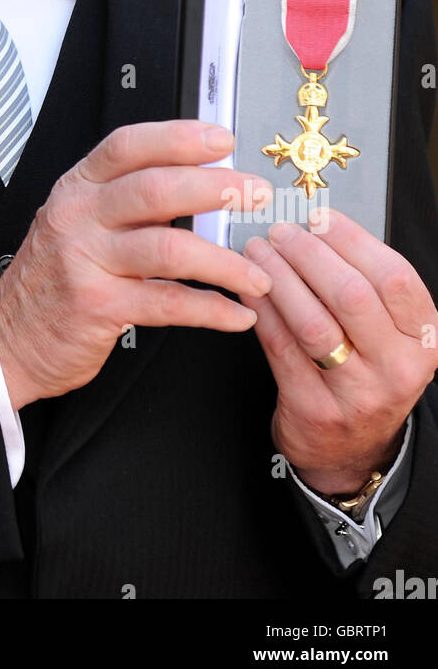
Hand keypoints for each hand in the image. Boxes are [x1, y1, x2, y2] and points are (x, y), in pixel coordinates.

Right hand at [0, 120, 273, 409]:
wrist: (9, 336)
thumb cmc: (55, 277)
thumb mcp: (80, 222)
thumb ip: (130, 201)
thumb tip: (203, 183)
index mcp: (78, 187)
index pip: (128, 145)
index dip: (179, 137)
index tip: (223, 139)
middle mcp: (79, 217)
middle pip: (155, 189)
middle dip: (216, 188)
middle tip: (255, 195)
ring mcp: (86, 260)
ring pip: (169, 248)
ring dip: (224, 262)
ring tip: (257, 274)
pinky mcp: (97, 305)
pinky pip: (168, 303)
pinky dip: (211, 309)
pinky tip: (236, 313)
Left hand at [241, 208, 437, 494]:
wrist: (353, 450)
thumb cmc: (367, 372)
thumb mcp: (390, 335)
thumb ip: (367, 285)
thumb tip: (316, 226)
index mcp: (423, 339)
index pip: (394, 277)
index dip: (352, 240)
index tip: (319, 217)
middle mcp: (398, 368)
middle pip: (351, 296)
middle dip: (308, 254)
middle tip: (280, 232)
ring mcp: (357, 394)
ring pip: (312, 322)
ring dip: (278, 277)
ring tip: (257, 251)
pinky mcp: (314, 409)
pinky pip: (280, 347)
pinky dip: (261, 310)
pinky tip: (248, 287)